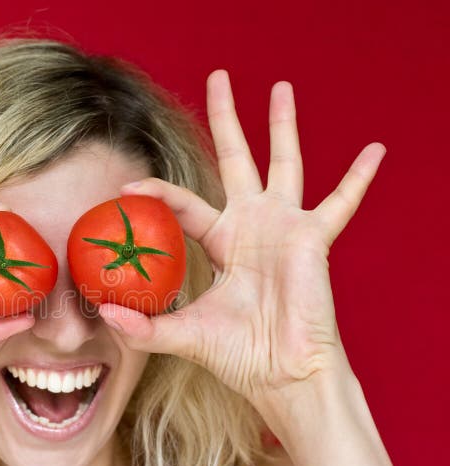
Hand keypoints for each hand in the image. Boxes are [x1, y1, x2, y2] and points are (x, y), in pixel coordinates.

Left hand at [98, 69, 384, 405]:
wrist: (281, 375)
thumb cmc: (238, 356)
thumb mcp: (182, 335)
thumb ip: (144, 326)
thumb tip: (103, 315)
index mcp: (222, 241)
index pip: (184, 202)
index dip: (155, 193)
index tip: (124, 187)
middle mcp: (252, 226)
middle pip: (235, 159)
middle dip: (225, 119)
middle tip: (217, 77)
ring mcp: (284, 227)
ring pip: (284, 163)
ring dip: (282, 126)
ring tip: (280, 86)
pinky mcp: (312, 238)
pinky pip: (341, 204)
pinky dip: (357, 179)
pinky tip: (375, 150)